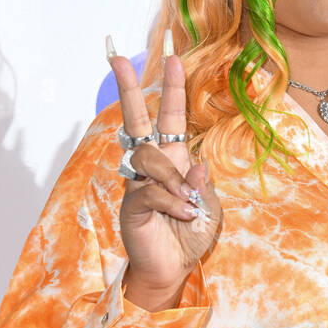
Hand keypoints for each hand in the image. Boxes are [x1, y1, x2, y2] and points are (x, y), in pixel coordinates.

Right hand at [108, 36, 222, 299]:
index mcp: (172, 161)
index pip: (170, 119)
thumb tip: (196, 163)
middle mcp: (151, 167)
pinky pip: (150, 191)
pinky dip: (171, 201)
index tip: (172, 59)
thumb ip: (202, 184)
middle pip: (136, 120)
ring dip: (173, 178)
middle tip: (118, 57)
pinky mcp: (131, 205)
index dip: (171, 90)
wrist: (171, 270)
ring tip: (188, 202)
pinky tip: (183, 214)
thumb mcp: (209, 207)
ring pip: (150, 158)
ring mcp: (137, 184)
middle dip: (129, 88)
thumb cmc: (189, 236)